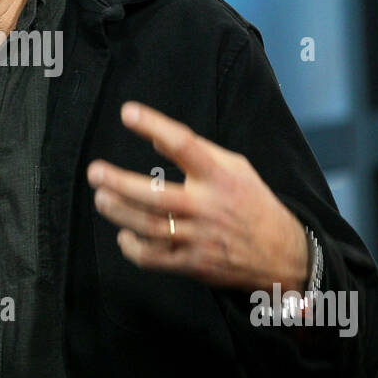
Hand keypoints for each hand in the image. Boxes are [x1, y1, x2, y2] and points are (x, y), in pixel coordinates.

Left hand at [87, 101, 307, 292]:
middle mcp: (207, 206)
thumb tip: (157, 137)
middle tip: (95, 172)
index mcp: (220, 176)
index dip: (154, 126)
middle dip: (120, 183)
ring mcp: (199, 238)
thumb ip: (198, 152)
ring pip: (150, 226)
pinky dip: (133, 247)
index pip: (185, 145)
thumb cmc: (253, 203)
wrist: (282, 255)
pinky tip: (124, 235)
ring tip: (101, 199)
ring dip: (120, 212)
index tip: (128, 113)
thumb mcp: (236, 168)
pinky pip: (154, 258)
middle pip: (156, 195)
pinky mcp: (193, 264)